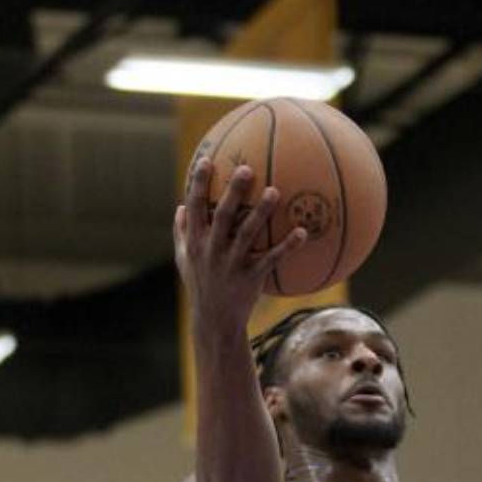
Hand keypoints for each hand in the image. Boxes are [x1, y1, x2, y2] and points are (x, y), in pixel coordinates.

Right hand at [174, 158, 307, 336]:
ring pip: (248, 234)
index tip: (206, 160)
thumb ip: (181, 233)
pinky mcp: (251, 278)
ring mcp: (232, 264)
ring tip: (275, 191)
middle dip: (232, 192)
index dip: (199, 184)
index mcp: (195, 243)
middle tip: (246, 169)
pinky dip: (287, 246)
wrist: (214, 322)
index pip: (194, 208)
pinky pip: (272, 259)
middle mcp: (212, 250)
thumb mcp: (184, 261)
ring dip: (261, 212)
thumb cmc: (200, 286)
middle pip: (222, 216)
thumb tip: (179, 206)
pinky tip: (302, 232)